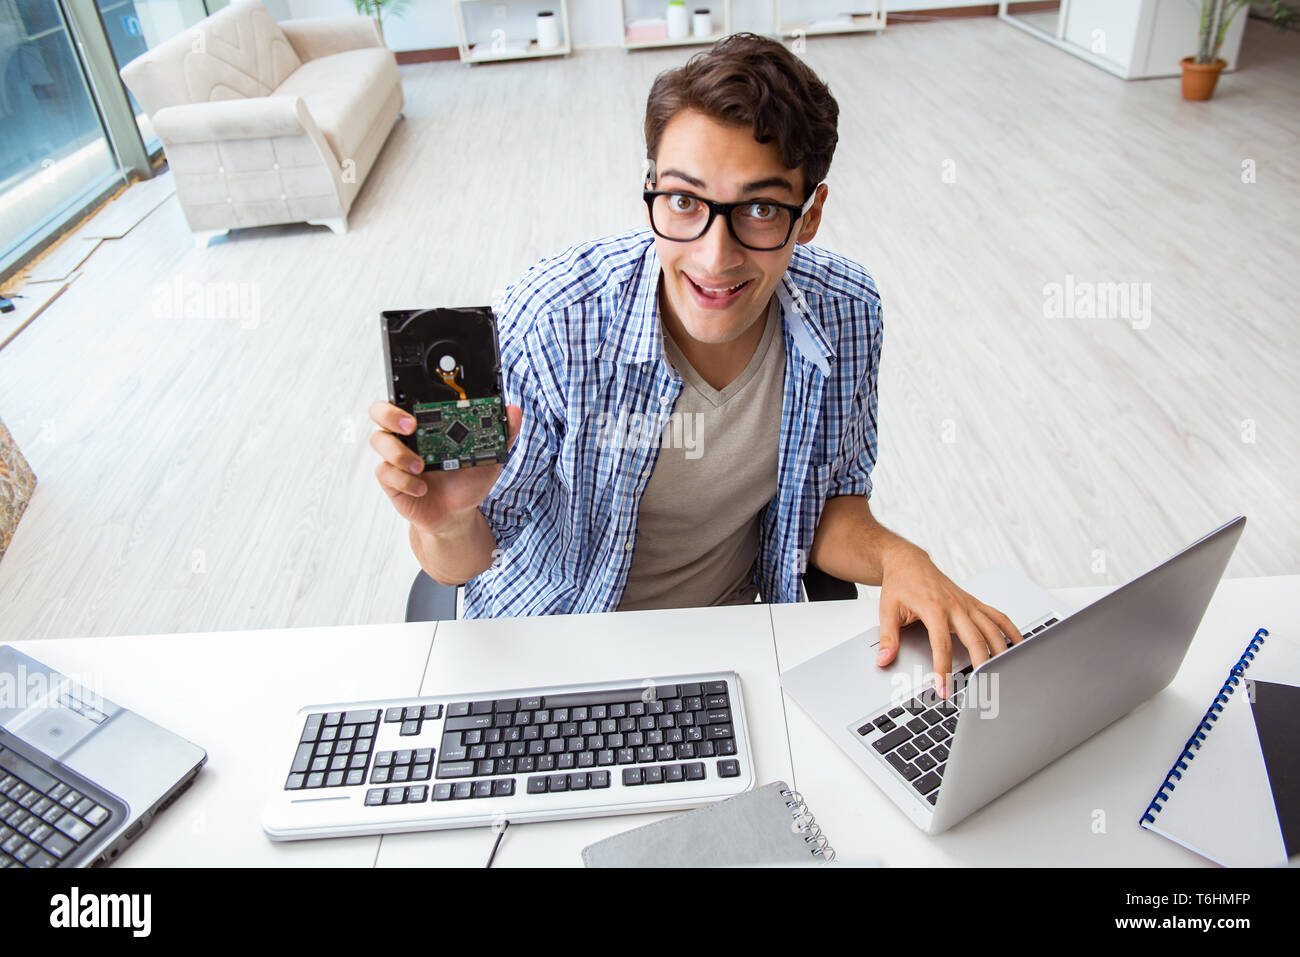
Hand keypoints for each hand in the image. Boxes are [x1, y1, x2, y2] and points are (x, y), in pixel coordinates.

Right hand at [368, 401, 522, 535]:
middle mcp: (407, 435)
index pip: (408, 396)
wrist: (456, 513)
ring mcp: (397, 456)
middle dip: (391, 414)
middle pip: (380, 411)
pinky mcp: (391, 480)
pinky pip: (385, 473)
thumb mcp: (490, 456)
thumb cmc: (467, 479)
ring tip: (422, 467)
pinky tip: (422, 489)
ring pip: (378, 441)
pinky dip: (404, 481)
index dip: (407, 389)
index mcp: (428, 421)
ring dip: (399, 453)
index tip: (422, 396)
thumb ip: (503, 433)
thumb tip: (514, 409)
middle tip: (412, 426)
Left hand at [875, 543, 1022, 696]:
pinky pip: (999, 617)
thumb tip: (884, 660)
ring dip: (1001, 652)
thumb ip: (888, 638)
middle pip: (976, 640)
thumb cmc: (900, 584)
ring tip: (1005, 674)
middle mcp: (956, 606)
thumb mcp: (887, 610)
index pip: (942, 645)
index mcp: (934, 608)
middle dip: (981, 667)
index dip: (944, 670)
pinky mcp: (974, 603)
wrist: (909, 562)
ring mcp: (968, 604)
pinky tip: (1019, 646)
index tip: (944, 689)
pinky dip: (1011, 631)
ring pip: (993, 630)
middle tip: (982, 690)